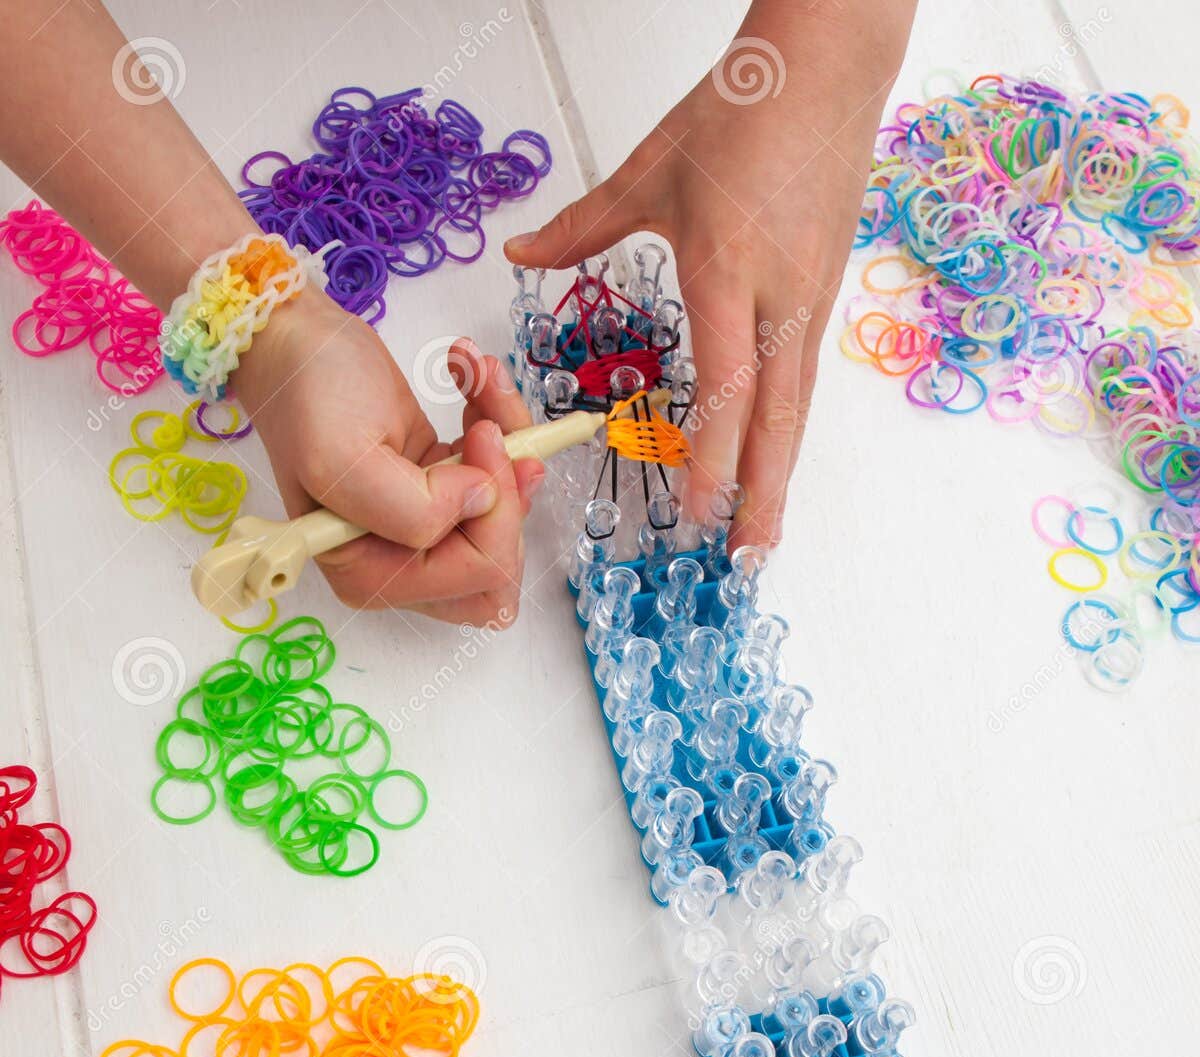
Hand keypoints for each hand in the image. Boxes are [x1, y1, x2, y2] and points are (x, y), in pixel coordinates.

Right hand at [232, 286, 543, 625]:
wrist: (295, 342)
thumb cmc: (306, 394)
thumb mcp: (343, 458)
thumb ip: (415, 509)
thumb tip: (482, 502)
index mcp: (372, 576)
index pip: (474, 574)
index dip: (494, 511)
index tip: (478, 438)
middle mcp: (401, 566)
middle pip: (501, 560)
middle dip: (510, 485)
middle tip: (488, 424)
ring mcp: (426, 529)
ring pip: (510, 514)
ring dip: (510, 440)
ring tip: (479, 380)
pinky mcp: (444, 490)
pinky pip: (501, 476)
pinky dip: (502, 422)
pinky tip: (473, 383)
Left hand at [505, 0, 913, 548]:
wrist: (828, 69)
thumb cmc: (739, 113)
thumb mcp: (651, 169)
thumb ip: (584, 226)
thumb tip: (519, 254)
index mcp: (723, 267)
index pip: (724, 383)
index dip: (712, 453)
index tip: (697, 510)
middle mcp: (776, 296)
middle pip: (772, 417)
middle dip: (758, 495)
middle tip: (745, 558)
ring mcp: (809, 300)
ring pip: (796, 408)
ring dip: (780, 477)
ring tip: (765, 535)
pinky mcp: (824, 296)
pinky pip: (804, 382)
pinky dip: (790, 434)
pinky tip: (777, 468)